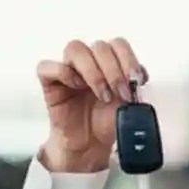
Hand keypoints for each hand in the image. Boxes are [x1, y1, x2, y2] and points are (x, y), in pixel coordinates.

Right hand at [36, 38, 148, 171]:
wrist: (90, 143)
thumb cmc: (106, 121)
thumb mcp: (129, 104)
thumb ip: (135, 88)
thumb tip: (141, 76)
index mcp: (109, 62)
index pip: (118, 44)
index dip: (129, 59)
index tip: (137, 80)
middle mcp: (89, 61)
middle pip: (100, 47)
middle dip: (115, 71)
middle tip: (121, 93)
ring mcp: (68, 68)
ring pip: (75, 49)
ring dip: (93, 71)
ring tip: (103, 95)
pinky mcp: (50, 81)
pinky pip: (48, 66)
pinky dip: (64, 72)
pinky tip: (77, 87)